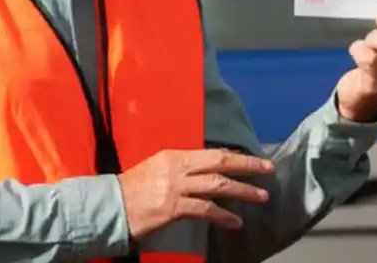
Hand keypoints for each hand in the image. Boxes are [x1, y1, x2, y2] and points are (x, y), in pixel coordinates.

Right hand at [117, 148, 274, 238]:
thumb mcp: (158, 170)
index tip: (252, 161)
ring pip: (218, 185)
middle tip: (268, 169)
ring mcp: (175, 187)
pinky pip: (205, 210)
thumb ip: (182, 169)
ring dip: (243, 191)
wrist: (109, 206)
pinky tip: (235, 222)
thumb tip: (207, 171)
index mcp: (174, 155)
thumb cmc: (132, 190)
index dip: (235, 157)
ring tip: (261, 196)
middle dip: (248, 165)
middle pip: (220, 162)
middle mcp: (177, 167)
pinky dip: (223, 216)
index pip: (212, 153)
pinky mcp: (172, 208)